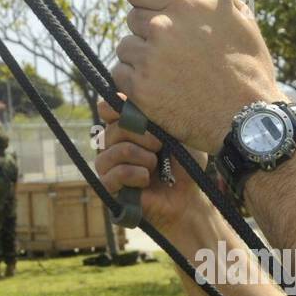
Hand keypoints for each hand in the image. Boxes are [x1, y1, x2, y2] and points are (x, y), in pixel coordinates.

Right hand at [94, 93, 209, 236]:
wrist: (188, 198)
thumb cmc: (184, 164)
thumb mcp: (176, 133)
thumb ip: (156, 115)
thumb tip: (131, 98)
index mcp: (126, 127)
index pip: (107, 108)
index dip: (117, 107)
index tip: (138, 115)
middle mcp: (112, 143)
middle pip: (113, 128)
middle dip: (141, 135)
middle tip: (159, 146)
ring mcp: (108, 165)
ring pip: (113, 150)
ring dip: (141, 157)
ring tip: (155, 165)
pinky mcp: (108, 188)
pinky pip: (112, 174)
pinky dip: (133, 175)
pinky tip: (146, 180)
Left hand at [113, 0, 281, 154]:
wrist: (247, 118)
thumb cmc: (247, 66)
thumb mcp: (238, 14)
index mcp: (184, 4)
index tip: (157, 13)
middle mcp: (162, 27)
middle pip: (132, 18)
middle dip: (148, 31)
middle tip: (174, 51)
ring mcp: (149, 59)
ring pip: (126, 47)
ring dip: (141, 57)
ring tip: (170, 73)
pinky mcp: (140, 89)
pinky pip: (120, 74)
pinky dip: (134, 82)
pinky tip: (160, 88)